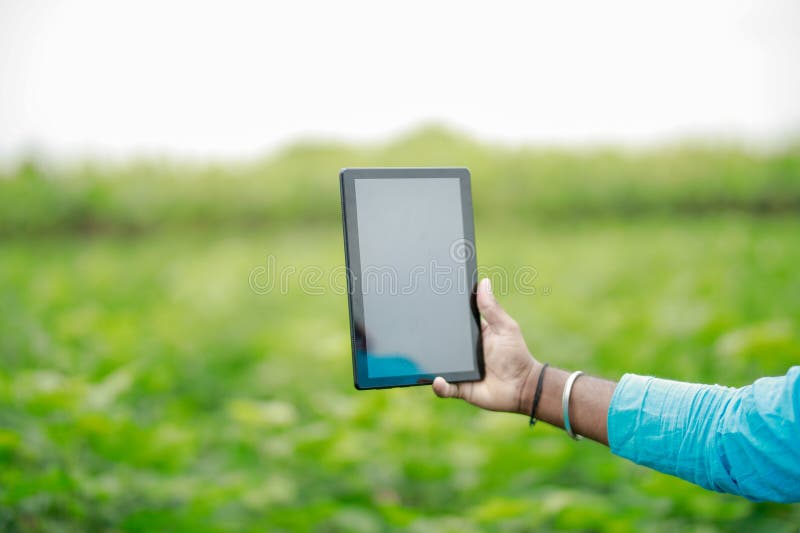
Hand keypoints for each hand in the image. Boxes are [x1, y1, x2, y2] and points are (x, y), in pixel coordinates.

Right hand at [433, 278, 538, 413]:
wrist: (522, 387)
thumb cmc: (516, 355)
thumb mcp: (505, 327)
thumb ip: (492, 308)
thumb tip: (484, 281)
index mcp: (470, 335)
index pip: (450, 322)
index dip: (439, 315)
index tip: (426, 303)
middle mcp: (461, 352)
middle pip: (438, 343)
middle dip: (426, 339)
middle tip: (415, 332)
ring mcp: (458, 370)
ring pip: (436, 366)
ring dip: (428, 364)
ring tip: (420, 359)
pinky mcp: (459, 388)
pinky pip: (444, 388)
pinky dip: (439, 385)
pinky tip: (437, 380)